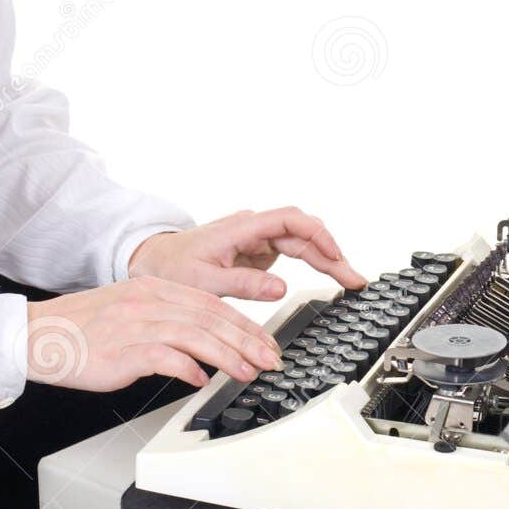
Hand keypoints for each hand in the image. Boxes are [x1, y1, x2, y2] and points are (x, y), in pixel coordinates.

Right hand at [24, 278, 281, 391]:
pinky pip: (164, 357)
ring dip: (228, 355)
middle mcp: (148, 301)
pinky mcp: (122, 349)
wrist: (35, 336)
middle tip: (272, 360)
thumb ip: (167, 321)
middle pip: (212, 318)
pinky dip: (187, 368)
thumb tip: (202, 349)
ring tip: (248, 372)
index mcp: (154, 288)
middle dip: (248, 340)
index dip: (245, 324)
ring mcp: (135, 323)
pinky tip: (201, 380)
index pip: (212, 304)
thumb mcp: (130, 312)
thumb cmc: (81, 331)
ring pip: (196, 335)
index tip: (267, 343)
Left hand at [127, 207, 365, 299]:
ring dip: (326, 259)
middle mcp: (252, 229)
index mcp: (240, 228)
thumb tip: (280, 287)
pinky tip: (330, 275)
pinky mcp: (258, 252)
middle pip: (302, 233)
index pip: (289, 220)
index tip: (335, 256)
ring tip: (350, 280)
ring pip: (301, 243)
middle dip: (331, 254)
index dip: (316, 235)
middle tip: (355, 280)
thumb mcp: (203, 282)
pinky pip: (292, 253)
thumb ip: (243, 283)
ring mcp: (257, 240)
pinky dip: (313, 264)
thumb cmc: (171, 267)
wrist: (153, 261)